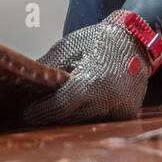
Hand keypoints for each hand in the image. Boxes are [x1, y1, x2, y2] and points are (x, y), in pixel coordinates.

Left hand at [22, 12, 151, 124]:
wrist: (134, 40)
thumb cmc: (97, 40)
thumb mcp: (68, 47)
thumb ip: (48, 67)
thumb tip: (27, 80)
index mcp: (93, 82)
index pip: (61, 106)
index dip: (42, 111)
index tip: (27, 113)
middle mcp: (109, 100)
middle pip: (71, 118)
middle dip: (52, 116)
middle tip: (34, 113)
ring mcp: (121, 109)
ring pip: (85, 122)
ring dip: (69, 118)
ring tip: (51, 112)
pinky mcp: (128, 114)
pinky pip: (101, 120)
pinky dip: (87, 116)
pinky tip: (75, 109)